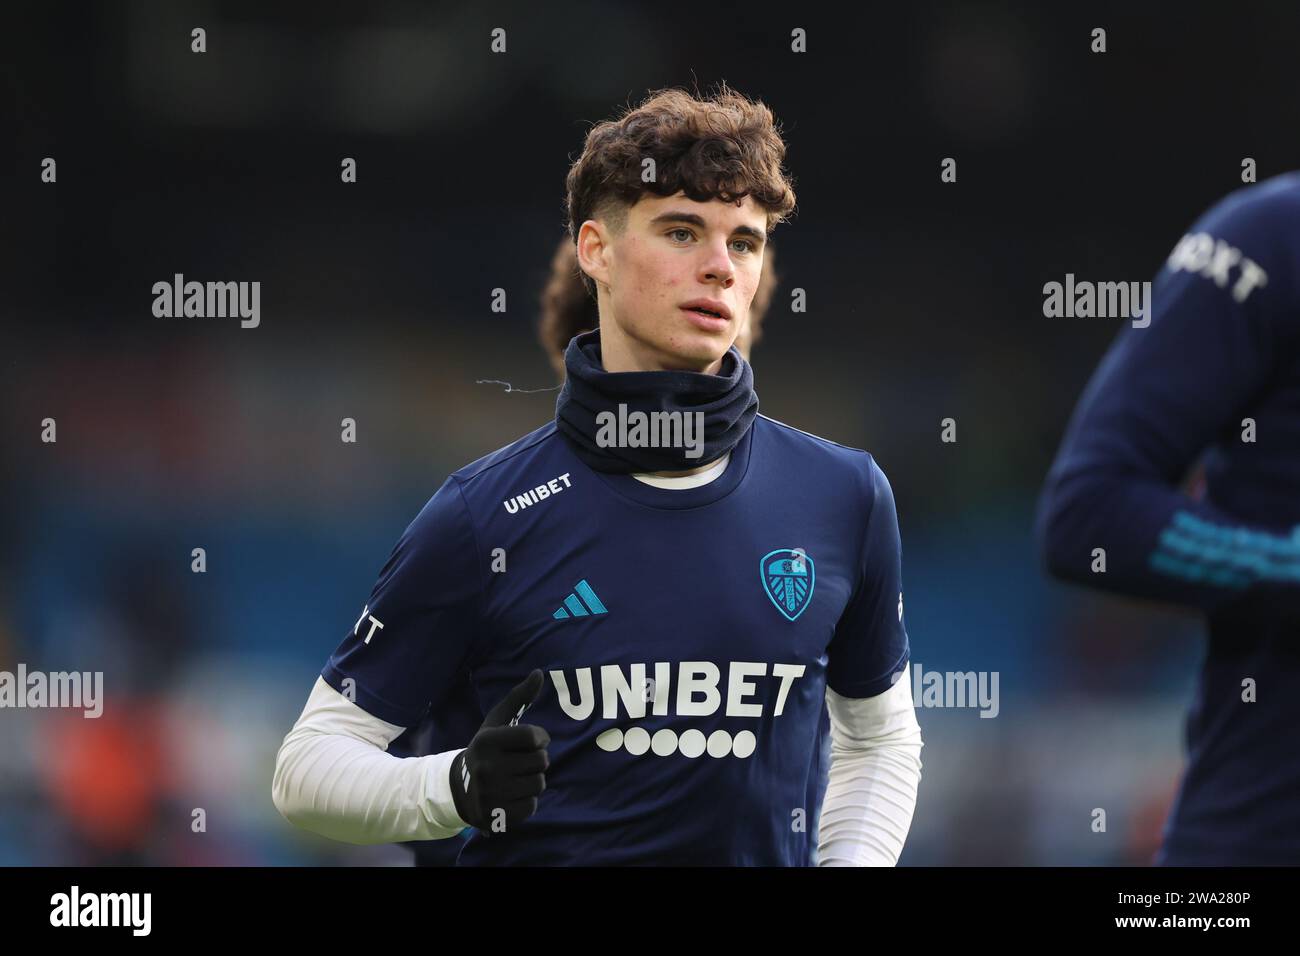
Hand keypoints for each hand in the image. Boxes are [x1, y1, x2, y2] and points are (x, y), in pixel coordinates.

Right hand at [449, 669, 549, 831]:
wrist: (458, 789)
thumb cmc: (487, 751)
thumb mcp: (497, 723)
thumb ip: (519, 698)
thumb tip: (539, 673)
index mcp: (487, 741)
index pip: (533, 737)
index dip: (540, 738)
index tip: (532, 741)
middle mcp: (486, 767)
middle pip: (541, 761)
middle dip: (537, 760)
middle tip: (520, 762)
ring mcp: (490, 793)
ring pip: (539, 784)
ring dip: (533, 780)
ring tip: (516, 778)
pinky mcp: (495, 815)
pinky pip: (532, 806)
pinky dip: (527, 801)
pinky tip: (512, 795)